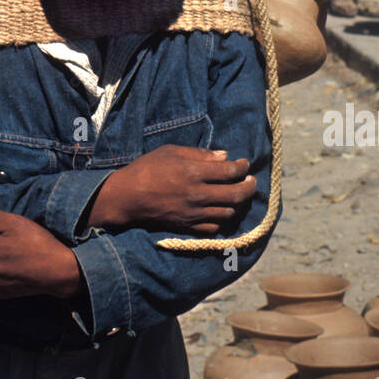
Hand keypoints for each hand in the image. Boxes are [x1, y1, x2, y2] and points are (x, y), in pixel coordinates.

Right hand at [86, 144, 256, 234]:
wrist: (127, 197)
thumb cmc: (146, 169)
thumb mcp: (170, 151)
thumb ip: (199, 154)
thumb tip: (225, 156)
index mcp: (193, 172)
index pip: (229, 171)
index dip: (242, 167)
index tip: (244, 164)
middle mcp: (197, 195)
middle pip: (236, 194)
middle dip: (249, 186)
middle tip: (251, 180)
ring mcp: (193, 213)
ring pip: (228, 212)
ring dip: (238, 204)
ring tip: (238, 195)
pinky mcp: (187, 227)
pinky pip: (213, 227)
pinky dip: (221, 219)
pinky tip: (221, 211)